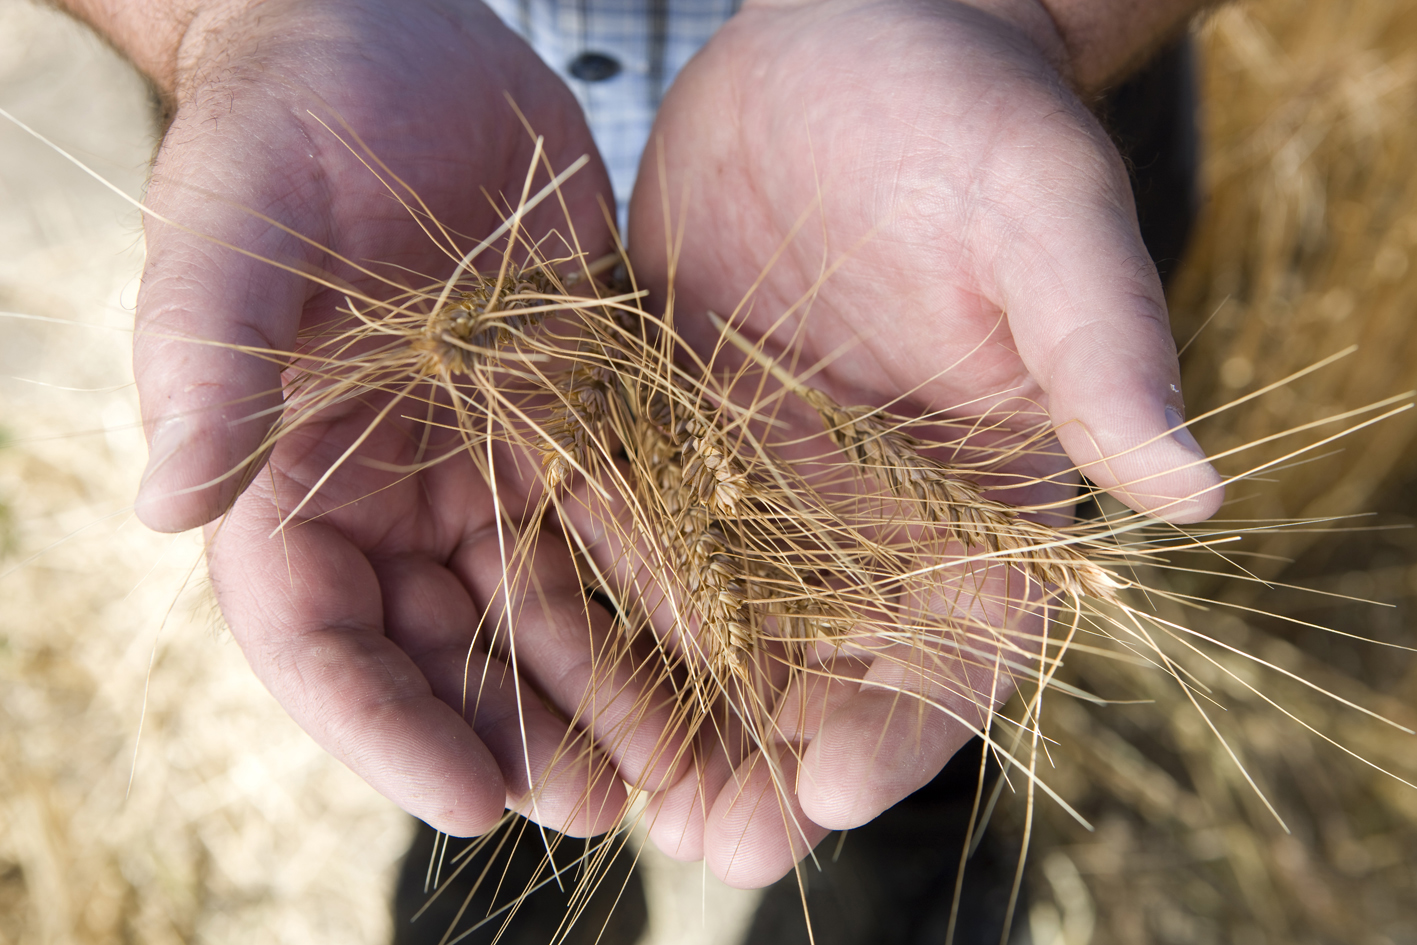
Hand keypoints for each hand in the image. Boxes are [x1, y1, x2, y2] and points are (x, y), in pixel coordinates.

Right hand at [130, 0, 684, 835]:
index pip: (324, 640)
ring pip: (548, 601)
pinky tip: (719, 644)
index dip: (389, 729)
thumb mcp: (232, 233)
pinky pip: (620, 514)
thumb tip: (163, 503)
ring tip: (676, 762)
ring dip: (607, 686)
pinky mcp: (571, 407)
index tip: (472, 801)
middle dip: (521, 732)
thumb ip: (207, 364)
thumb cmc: (282, 127)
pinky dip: (662, 584)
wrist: (390, 44)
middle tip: (598, 807)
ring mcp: (485, 454)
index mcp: (289, 479)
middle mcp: (391, 490)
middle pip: (451, 646)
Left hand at [628, 0, 1222, 884]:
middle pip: (832, 668)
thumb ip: (1102, 348)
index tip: (842, 786)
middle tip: (714, 841)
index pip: (965, 642)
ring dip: (674, 716)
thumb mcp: (1047, 215)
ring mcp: (761, 479)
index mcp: (982, 493)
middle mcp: (868, 511)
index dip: (911, 721)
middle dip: (772, 760)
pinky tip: (544, 659)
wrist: (850, 42)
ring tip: (619, 798)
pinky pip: (632, 532)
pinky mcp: (670, 428)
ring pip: (720, 628)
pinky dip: (597, 600)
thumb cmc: (973, 115)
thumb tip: (1196, 489)